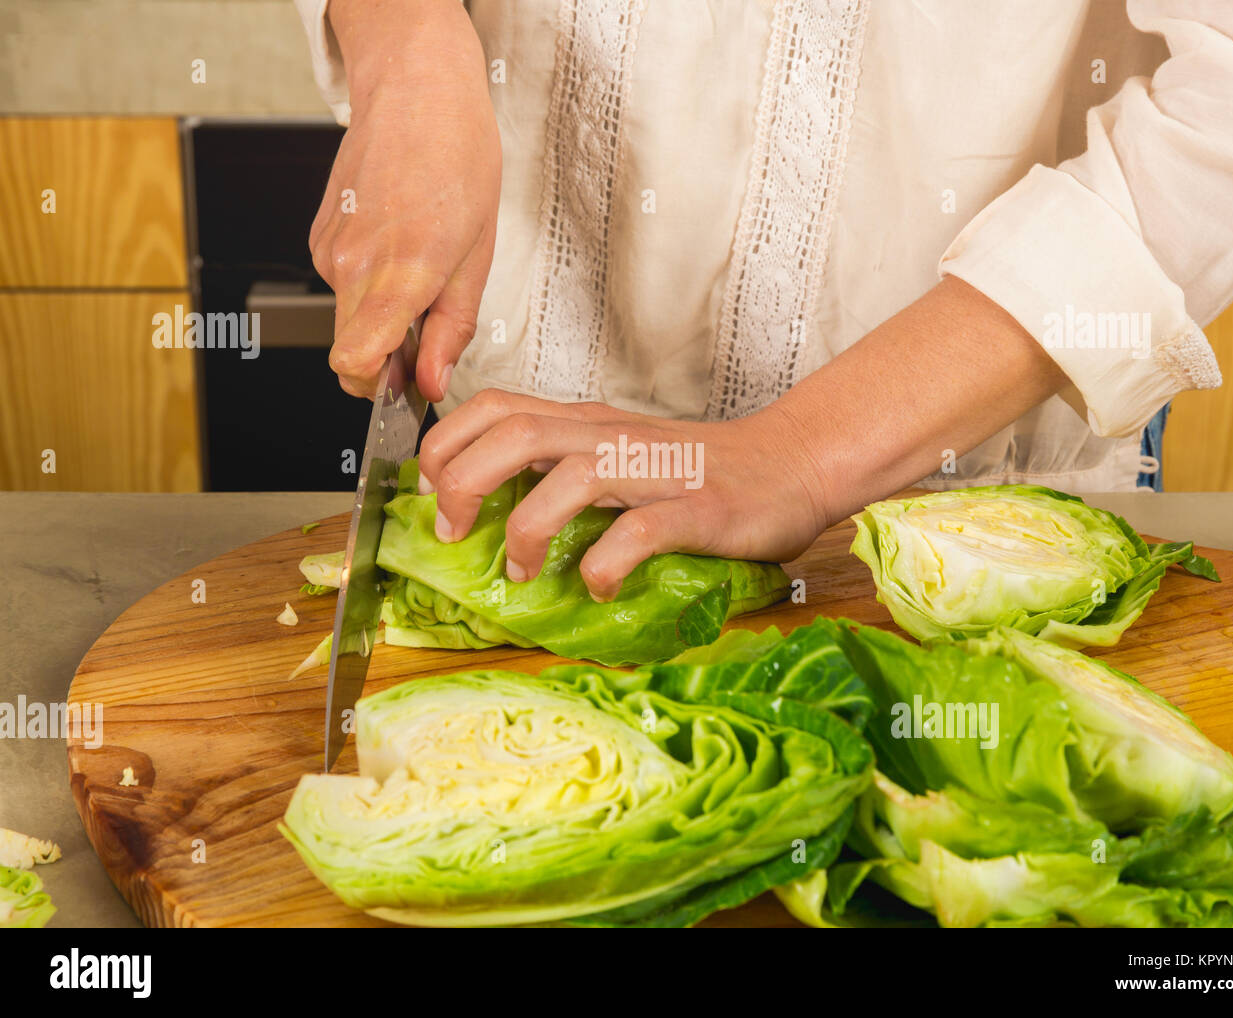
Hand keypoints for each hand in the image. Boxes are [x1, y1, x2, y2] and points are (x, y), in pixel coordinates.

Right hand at [310, 0, 499, 399]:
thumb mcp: (478, 255)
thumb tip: (433, 381)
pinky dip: (369, 286)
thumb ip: (453, 328)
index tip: (404, 387)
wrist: (416, 91)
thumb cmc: (457, 159)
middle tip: (430, 336)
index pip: (355, 360)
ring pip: (349, 319)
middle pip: (351, 352)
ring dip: (382, 318)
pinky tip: (398, 246)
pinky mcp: (320, 238)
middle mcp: (354, 265)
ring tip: (422, 270)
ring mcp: (330, 250)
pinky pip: (343, 286)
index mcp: (402, 272)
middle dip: (387, 361)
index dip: (376, 388)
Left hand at [416, 278, 1066, 600]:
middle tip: (454, 534)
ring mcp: (655, 473)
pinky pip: (640, 533)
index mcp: (588, 423)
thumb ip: (565, 468)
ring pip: (571, 478)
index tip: (432, 491)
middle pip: (516, 434)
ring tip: (521, 572)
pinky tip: (597, 588)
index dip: (448, 443)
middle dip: (465, 482)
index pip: (498, 406)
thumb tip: (492, 511)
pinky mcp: (696, 511)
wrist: (791, 464)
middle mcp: (612, 438)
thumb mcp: (620, 454)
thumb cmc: (701, 472)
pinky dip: (606, 563)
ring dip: (529, 529)